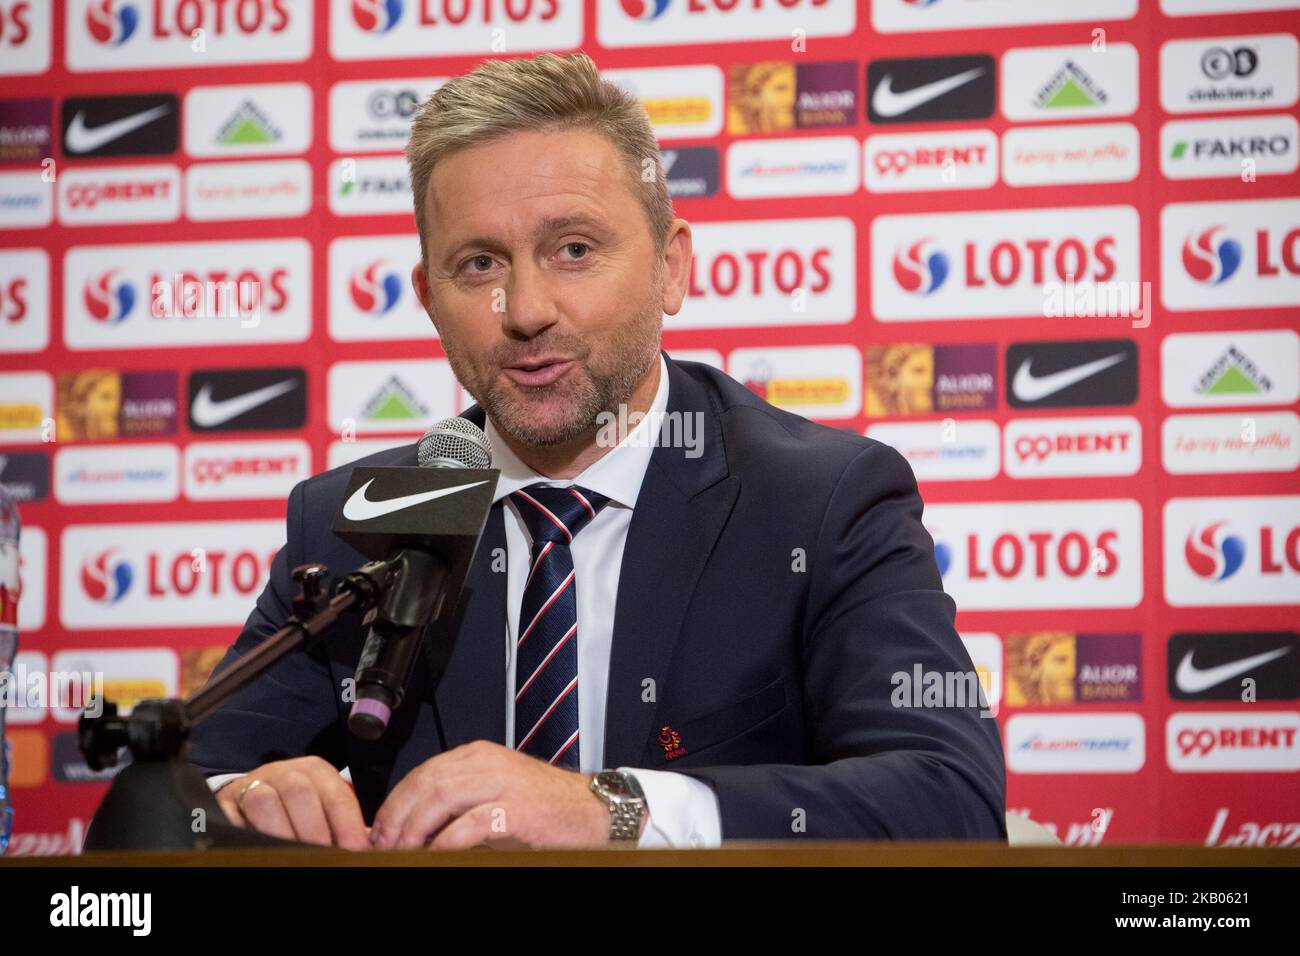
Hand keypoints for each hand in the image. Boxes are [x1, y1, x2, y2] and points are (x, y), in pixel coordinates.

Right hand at [215, 756, 370, 849]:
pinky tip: (256, 846)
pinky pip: (230, 814)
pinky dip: (241, 831)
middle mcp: (284, 772)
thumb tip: (367, 845)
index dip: (347, 824)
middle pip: (300, 793)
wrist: (252, 793)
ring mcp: (253, 784)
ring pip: (264, 800)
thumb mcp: (323, 807)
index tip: (353, 850)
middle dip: (314, 829)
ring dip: (279, 831)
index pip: (336, 795)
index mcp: (315, 771)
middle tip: (322, 856)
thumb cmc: (298, 807)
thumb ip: (342, 823)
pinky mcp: (226, 802)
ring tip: (290, 854)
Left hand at [370, 740, 609, 849]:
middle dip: (398, 817)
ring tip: (406, 851)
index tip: (381, 829)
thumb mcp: (496, 791)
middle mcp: (488, 762)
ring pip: (441, 798)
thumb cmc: (546, 806)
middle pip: (426, 783)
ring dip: (415, 829)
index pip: (423, 772)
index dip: (395, 802)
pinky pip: (470, 824)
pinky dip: (447, 842)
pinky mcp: (517, 809)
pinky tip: (437, 854)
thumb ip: (461, 797)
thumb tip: (416, 822)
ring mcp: (503, 783)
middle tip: (386, 845)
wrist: (593, 810)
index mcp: (479, 755)